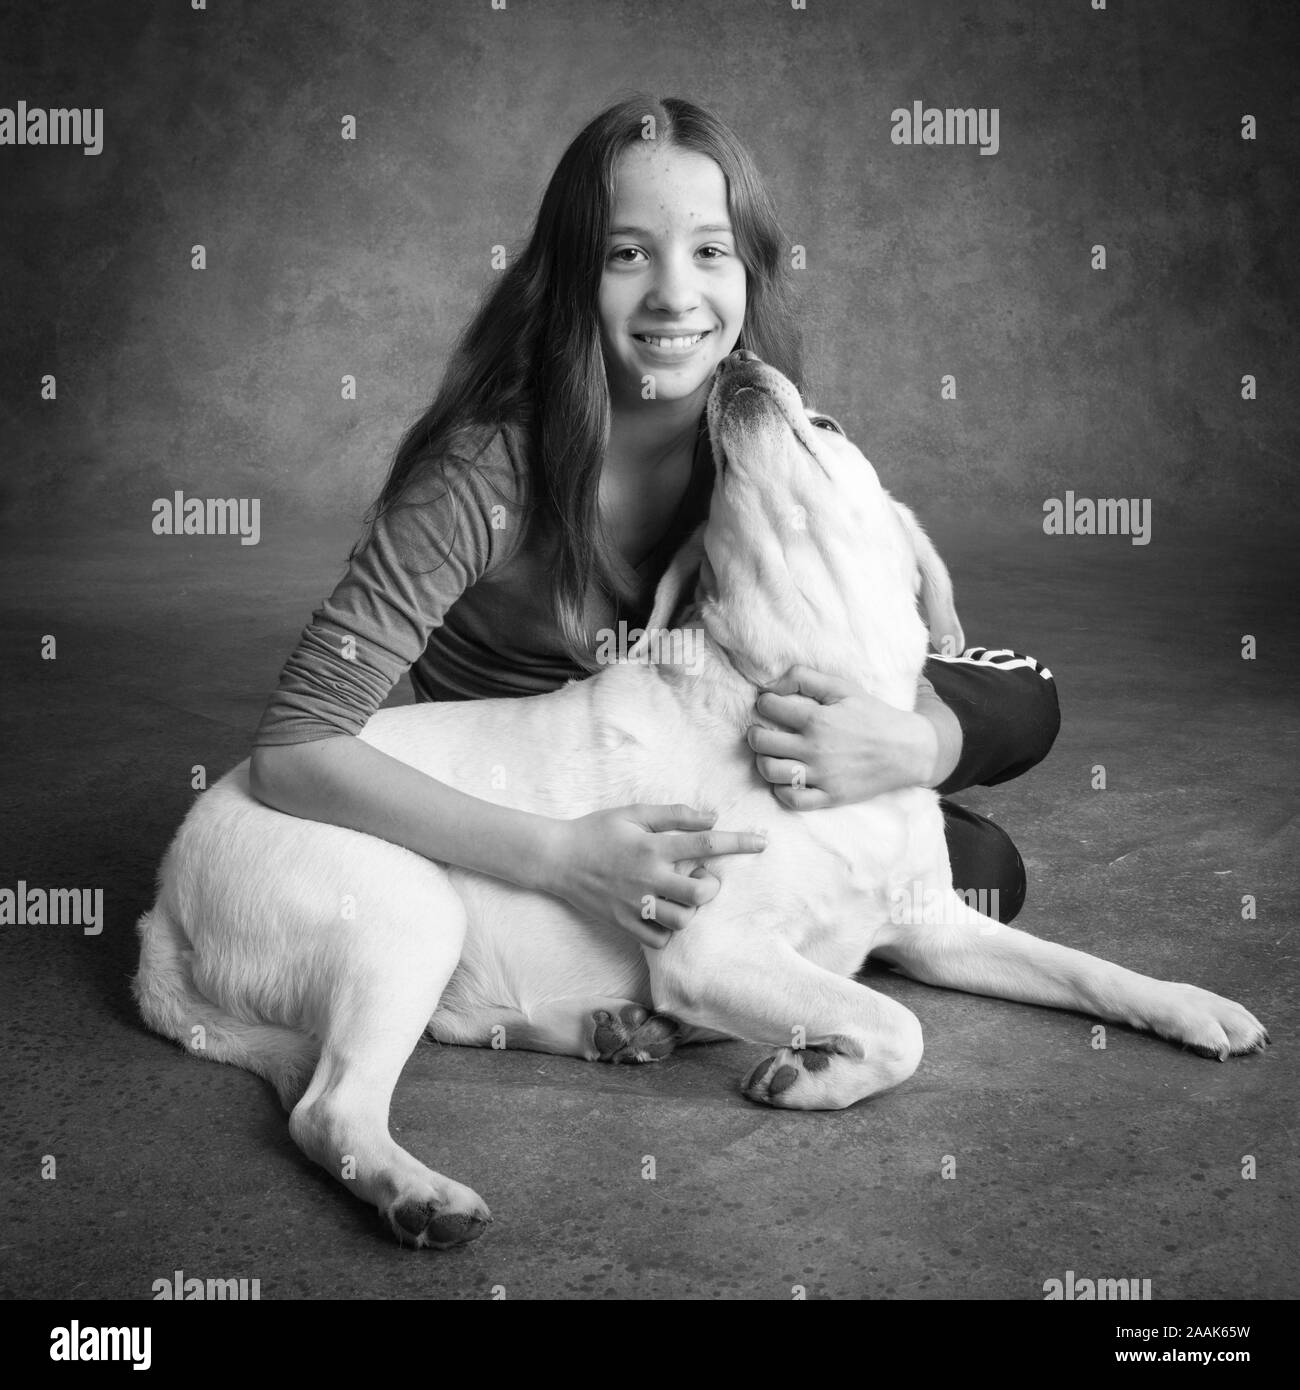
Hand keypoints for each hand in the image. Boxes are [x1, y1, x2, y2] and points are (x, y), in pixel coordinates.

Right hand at [544, 804, 767, 948]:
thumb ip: (675, 815)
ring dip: (690, 908)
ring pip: (683, 920)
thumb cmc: (597, 831)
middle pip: (701, 891)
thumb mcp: (634, 813)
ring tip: (679, 896)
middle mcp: (648, 878)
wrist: (557, 858)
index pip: (706, 844)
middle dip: (711, 885)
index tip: (762, 843)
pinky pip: (659, 940)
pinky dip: (668, 931)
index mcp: (653, 847)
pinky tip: (662, 914)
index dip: (739, 842)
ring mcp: (636, 904)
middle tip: (700, 877)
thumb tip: (713, 817)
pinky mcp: (623, 923)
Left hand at [747, 665, 938, 809]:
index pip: (768, 707)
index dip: (765, 703)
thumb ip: (806, 678)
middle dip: (756, 733)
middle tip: (764, 731)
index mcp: (816, 719)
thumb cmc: (874, 715)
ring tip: (773, 754)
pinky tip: (787, 779)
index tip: (771, 705)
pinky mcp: (829, 797)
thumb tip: (772, 683)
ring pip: (770, 772)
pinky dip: (781, 790)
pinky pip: (791, 799)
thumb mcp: (843, 688)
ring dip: (764, 761)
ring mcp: (821, 776)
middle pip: (760, 742)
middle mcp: (814, 749)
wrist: (908, 750)